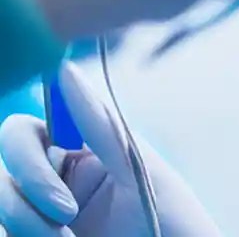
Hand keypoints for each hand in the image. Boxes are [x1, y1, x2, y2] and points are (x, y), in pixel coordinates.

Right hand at [0, 63, 218, 235]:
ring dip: (29, 222)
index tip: (61, 152)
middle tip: (66, 212)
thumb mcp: (137, 174)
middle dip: (31, 182)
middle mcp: (53, 179)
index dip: (25, 143)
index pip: (27, 131)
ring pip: (1, 201)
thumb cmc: (170, 224)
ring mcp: (38, 215)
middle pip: (6, 163)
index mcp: (80, 152)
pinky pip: (2, 232)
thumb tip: (64, 70)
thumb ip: (98, 127)